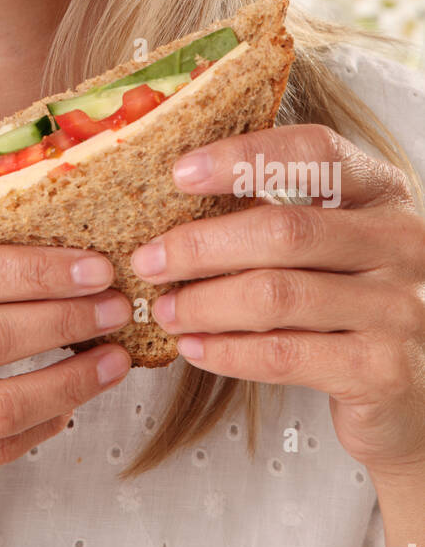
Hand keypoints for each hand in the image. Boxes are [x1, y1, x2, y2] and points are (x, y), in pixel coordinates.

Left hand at [131, 124, 424, 478]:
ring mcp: (400, 307)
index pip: (314, 152)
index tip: (179, 173)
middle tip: (149, 260)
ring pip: (277, 295)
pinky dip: (228, 351)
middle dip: (201, 246)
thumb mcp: (333, 245)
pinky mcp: (384, 369)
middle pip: (284, 230)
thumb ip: (278, 216)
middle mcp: (401, 241)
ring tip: (164, 309)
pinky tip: (195, 348)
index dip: (242, 157)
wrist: (414, 393)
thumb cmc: (355, 305)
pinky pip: (285, 354)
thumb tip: (177, 204)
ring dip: (205, 303)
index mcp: (383, 192)